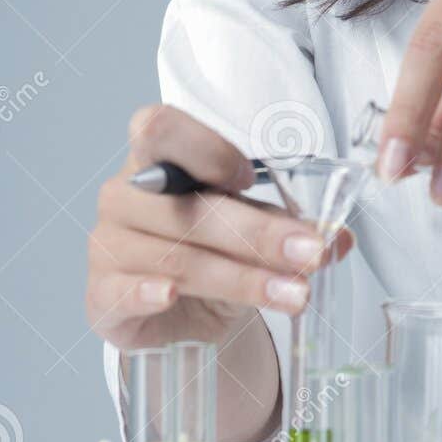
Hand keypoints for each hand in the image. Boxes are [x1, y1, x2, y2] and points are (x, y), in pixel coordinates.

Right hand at [86, 104, 351, 352]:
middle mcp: (124, 195)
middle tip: (310, 254)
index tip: (248, 179)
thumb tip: (339, 237)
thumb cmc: (211, 251)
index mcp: (156, 158)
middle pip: (187, 207)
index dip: (205, 150)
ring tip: (294, 295)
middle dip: (258, 232)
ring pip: (177, 258)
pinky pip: (121, 291)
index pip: (159, 128)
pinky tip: (170, 296)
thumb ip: (290, 226)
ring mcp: (109, 245)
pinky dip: (148, 292)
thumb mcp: (254, 231)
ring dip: (242, 279)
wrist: (180, 313)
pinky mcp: (102, 295)